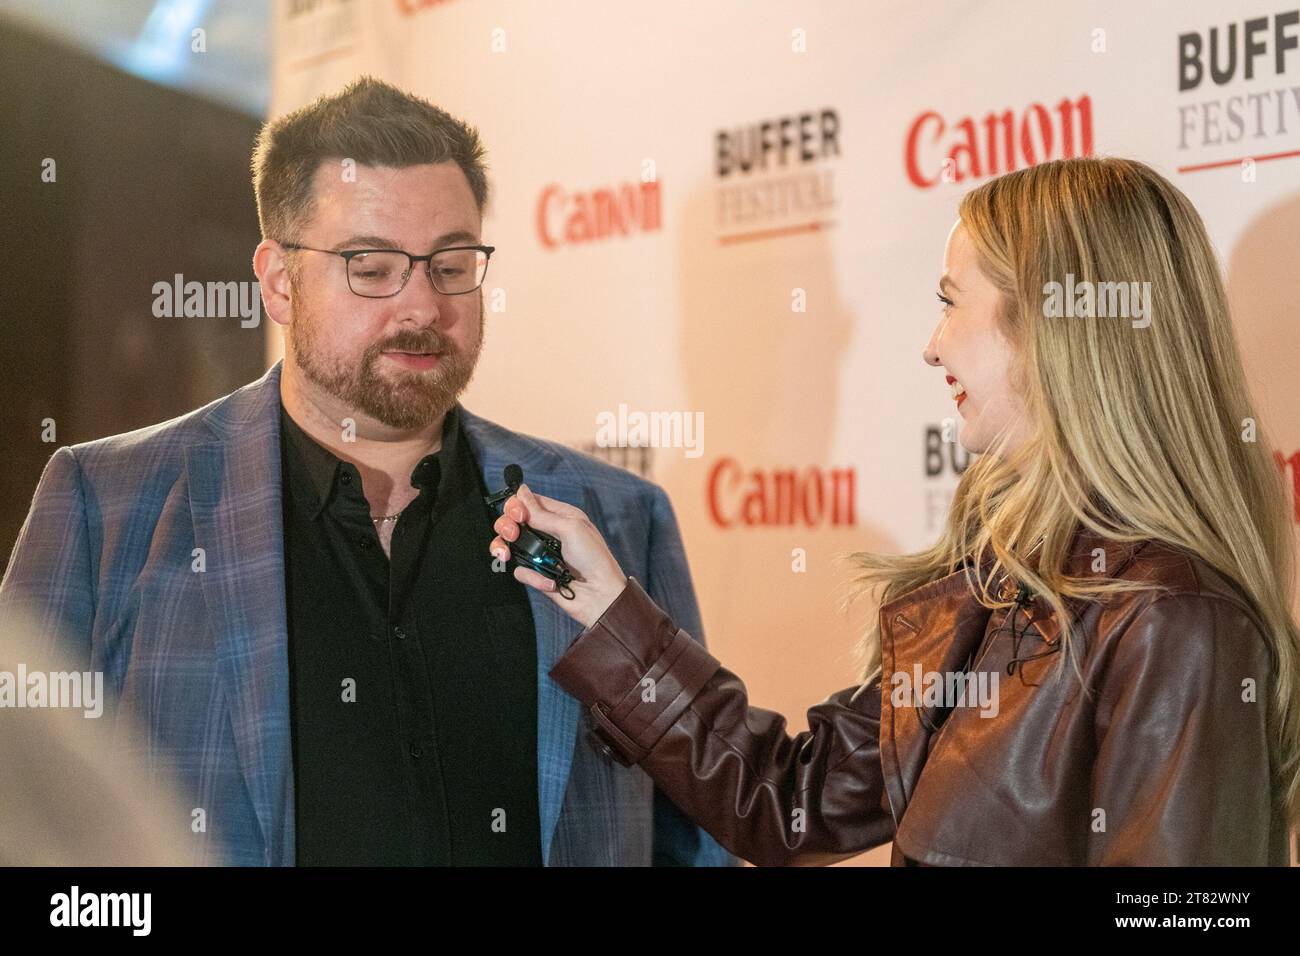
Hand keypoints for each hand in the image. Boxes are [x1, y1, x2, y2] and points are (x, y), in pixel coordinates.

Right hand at [489, 483, 627, 627]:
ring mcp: (540, 554)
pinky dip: (532, 577)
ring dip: (505, 549)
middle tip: (513, 535)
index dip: (516, 506)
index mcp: (560, 516)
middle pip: (512, 521)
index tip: (519, 515)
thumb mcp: (571, 528)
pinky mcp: (537, 574)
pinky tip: (549, 580)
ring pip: (508, 545)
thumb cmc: (595, 559)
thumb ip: (542, 514)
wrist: (601, 596)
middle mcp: (547, 532)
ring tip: (509, 555)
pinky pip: (520, 571)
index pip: (527, 502)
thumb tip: (522, 492)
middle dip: (506, 526)